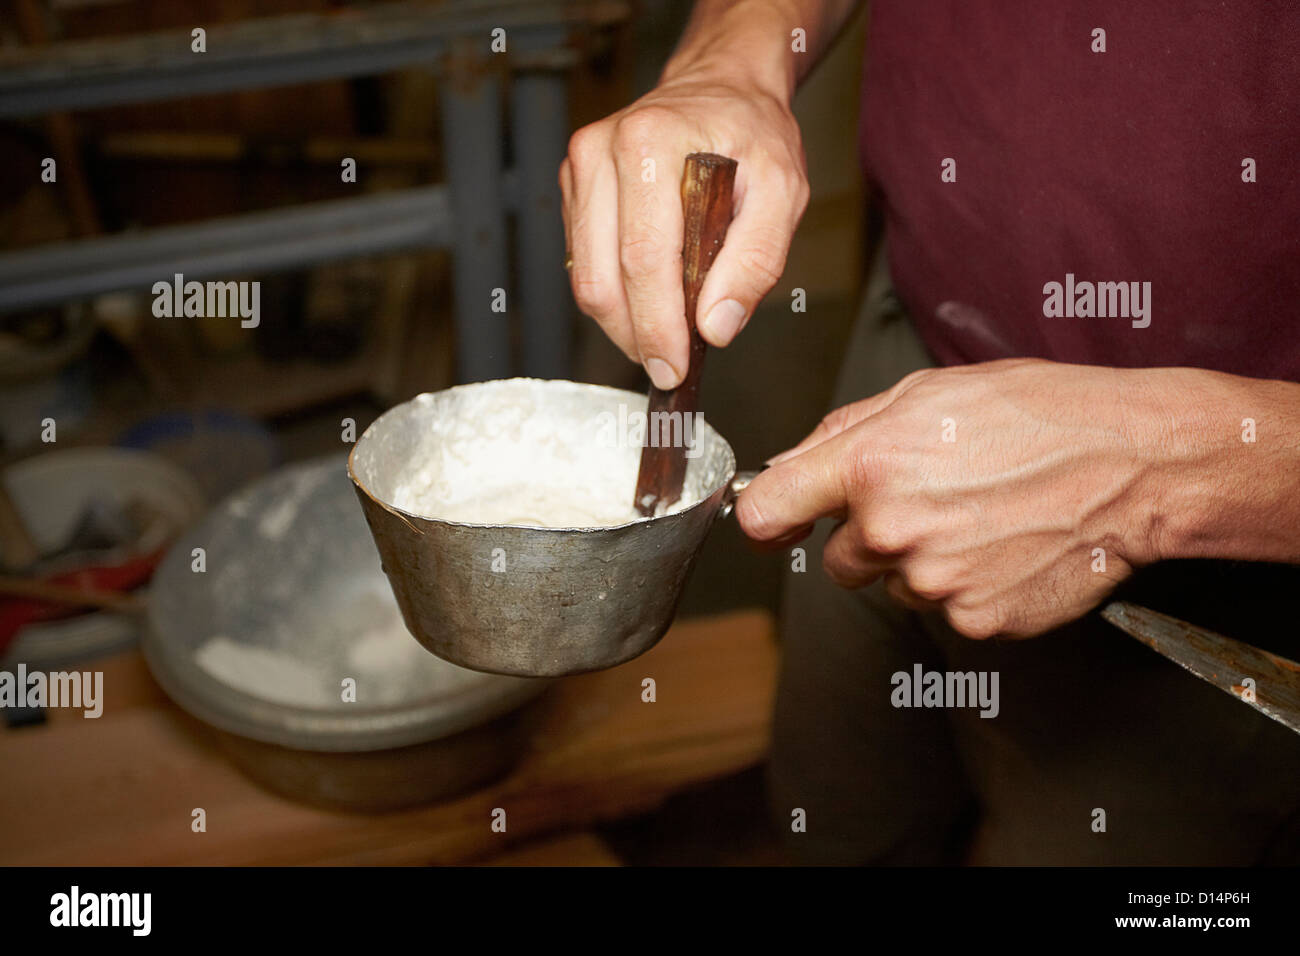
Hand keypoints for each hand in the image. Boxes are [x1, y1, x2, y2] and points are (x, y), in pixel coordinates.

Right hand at [559, 68, 808, 388]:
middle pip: (602, 277)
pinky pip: (583, 264)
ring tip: (665, 335)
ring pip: (585, 279)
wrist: (720, 90)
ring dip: (622, 323)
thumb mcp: (783, 190)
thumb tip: (717, 325)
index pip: (644, 257)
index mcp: (650, 144)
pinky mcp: (574, 190)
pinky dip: (615, 295)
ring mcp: (580, 170)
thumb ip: (757, 260)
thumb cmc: (751, 134)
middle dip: (636, 335)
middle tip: (670, 366)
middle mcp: (601, 151)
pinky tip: (650, 296)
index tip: (675, 368)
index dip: (657, 325)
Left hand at [736, 359, 1183, 638]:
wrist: (1132, 464)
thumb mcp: (928, 393)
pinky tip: (1002, 547)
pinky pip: (942, 609)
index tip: (774, 523)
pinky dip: (965, 586)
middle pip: (838, 559)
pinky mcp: (973, 620)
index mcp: (870, 465)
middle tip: (931, 500)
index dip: (766, 519)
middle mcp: (892, 529)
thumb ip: (844, 432)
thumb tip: (788, 466)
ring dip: (919, 561)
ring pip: (894, 584)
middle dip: (870, 536)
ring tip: (980, 517)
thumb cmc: (1039, 414)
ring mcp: (933, 582)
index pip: (767, 512)